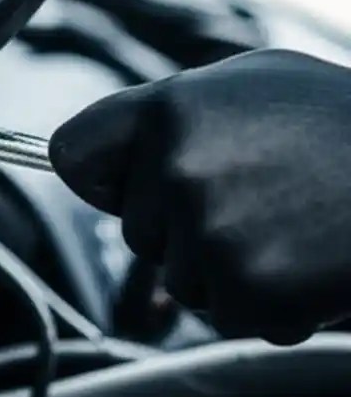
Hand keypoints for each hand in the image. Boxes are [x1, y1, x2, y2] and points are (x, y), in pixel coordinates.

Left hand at [51, 49, 350, 343]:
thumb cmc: (341, 124)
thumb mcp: (252, 83)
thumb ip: (166, 111)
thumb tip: (88, 154)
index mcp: (168, 110)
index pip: (72, 153)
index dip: (98, 175)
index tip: (119, 184)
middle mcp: (177, 169)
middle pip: (133, 228)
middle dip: (180, 225)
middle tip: (258, 197)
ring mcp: (211, 233)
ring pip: (178, 278)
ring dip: (225, 267)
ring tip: (290, 225)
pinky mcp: (248, 291)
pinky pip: (226, 313)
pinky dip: (265, 303)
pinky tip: (308, 261)